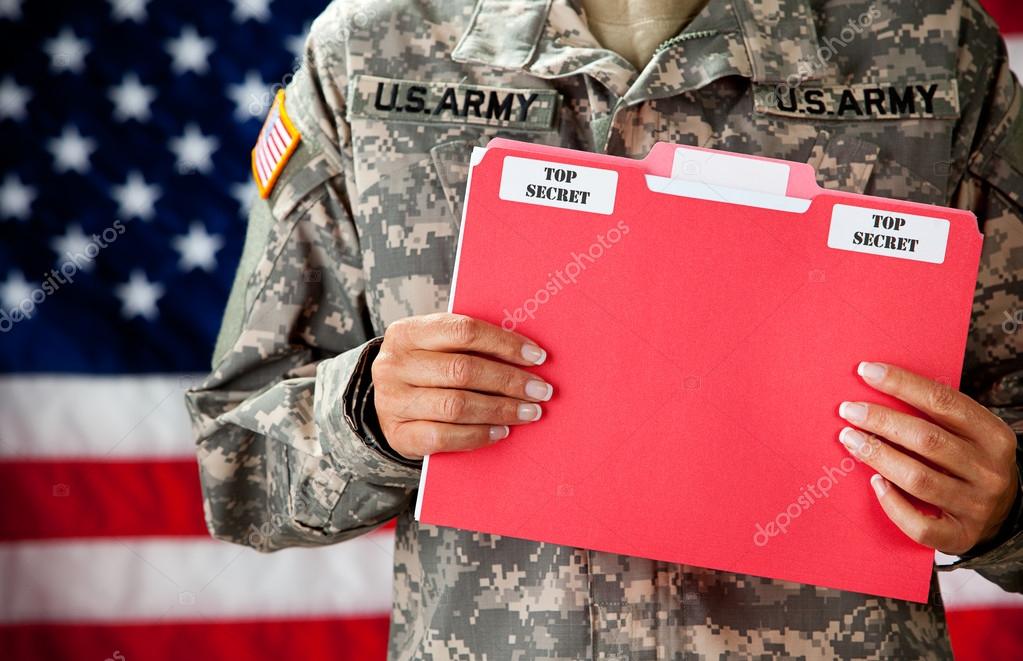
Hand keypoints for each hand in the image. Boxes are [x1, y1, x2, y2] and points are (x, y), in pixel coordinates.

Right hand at [372, 313, 551, 460]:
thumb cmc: (424, 368)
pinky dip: (478, 435)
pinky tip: (501, 431)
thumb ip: (470, 345)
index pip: (463, 331)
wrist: (386, 401)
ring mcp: (392, 401)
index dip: (504, 343)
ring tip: (529, 412)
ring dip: (501, 410)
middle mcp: (394, 364)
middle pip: (463, 370)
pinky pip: (444, 437)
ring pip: (457, 405)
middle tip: (541, 390)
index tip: (537, 356)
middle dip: (509, 381)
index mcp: (407, 332)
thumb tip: (527, 355)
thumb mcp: (436, 346)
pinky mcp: (398, 434)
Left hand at [838, 362, 1018, 554]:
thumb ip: (937, 415)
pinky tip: (874, 483)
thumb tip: (878, 386)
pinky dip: (892, 503)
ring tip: (848, 438)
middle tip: (847, 410)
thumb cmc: (970, 461)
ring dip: (877, 456)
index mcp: (994, 436)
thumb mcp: (970, 434)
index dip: (902, 384)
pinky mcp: (960, 537)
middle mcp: (989, 471)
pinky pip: (919, 524)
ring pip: (918, 479)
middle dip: (881, 421)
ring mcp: (976, 506)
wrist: (1006, 513)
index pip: (943, 402)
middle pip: (926, 439)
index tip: (866, 371)